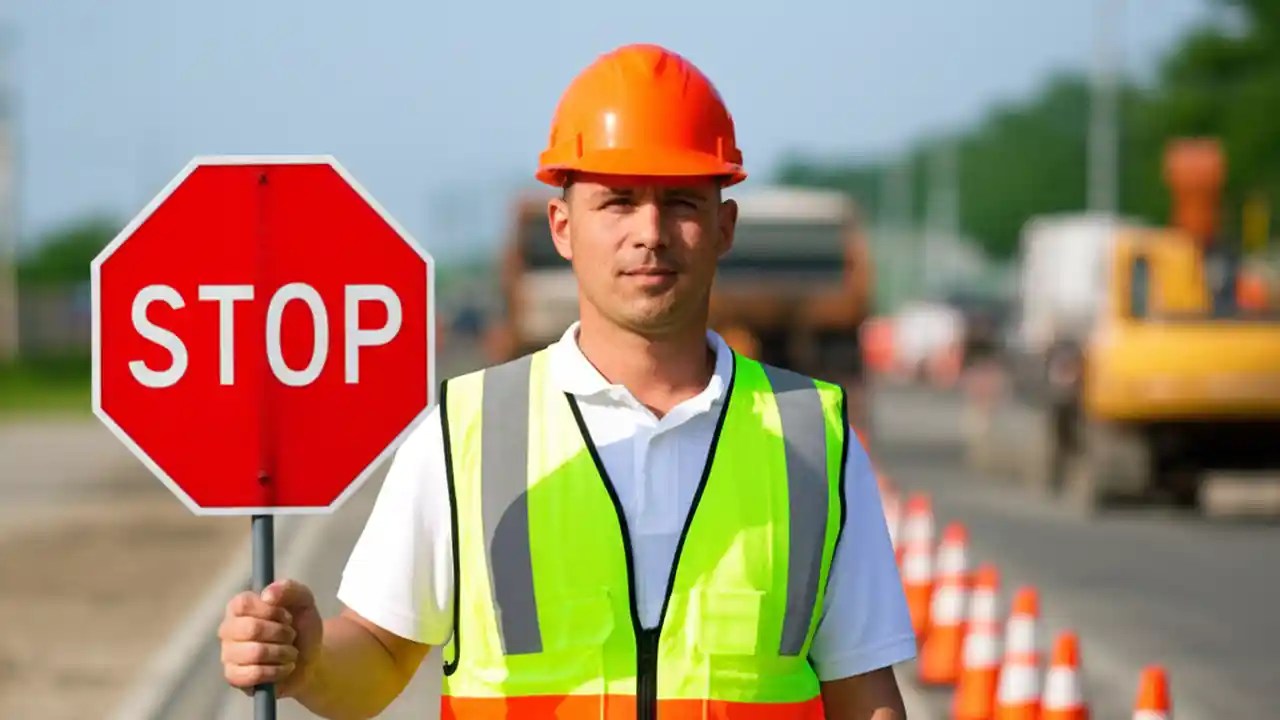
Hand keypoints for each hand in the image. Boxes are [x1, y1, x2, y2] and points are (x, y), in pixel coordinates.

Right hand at [218, 579, 323, 698]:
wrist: (310, 659)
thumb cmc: (301, 627)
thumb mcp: (304, 601)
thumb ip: (289, 589)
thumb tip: (267, 595)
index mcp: (240, 607)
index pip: (243, 604)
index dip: (271, 611)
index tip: (287, 616)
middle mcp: (228, 629)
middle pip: (251, 628)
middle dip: (281, 633)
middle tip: (291, 636)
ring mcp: (228, 654)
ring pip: (254, 653)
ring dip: (282, 653)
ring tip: (290, 652)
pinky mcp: (233, 677)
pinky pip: (253, 674)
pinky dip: (276, 671)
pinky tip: (284, 667)